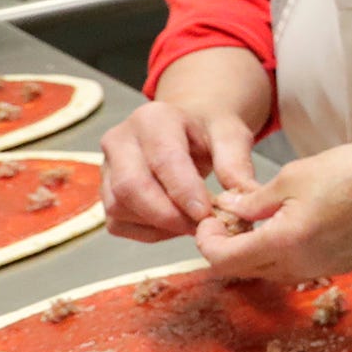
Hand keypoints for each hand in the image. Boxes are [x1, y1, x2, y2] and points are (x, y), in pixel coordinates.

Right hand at [101, 96, 262, 242]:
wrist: (186, 128)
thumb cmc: (207, 131)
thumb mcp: (230, 136)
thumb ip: (237, 164)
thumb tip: (246, 200)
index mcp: (153, 119)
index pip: (163, 160)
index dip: (184, 192)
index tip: (206, 214)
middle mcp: (120, 140)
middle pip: (131, 187)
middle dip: (168, 215)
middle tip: (201, 227)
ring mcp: (107, 167)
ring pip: (120, 208)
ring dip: (159, 225)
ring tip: (193, 223)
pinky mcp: (105, 192)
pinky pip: (118, 223)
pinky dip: (148, 232)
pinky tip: (175, 225)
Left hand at [192, 143, 351, 281]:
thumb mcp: (292, 176)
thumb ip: (254, 200)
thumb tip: (229, 209)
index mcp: (285, 242)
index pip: (224, 259)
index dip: (206, 241)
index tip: (209, 220)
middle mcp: (302, 265)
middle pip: (244, 271)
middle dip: (227, 247)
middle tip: (227, 218)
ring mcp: (323, 269)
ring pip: (270, 272)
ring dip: (254, 252)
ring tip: (257, 221)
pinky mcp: (340, 265)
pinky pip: (297, 267)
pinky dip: (282, 253)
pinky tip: (290, 226)